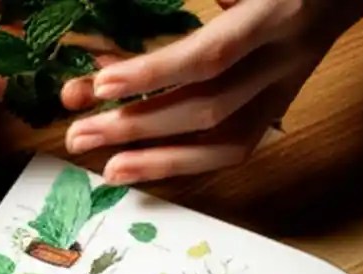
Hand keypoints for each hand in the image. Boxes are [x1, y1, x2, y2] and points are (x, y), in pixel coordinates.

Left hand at [59, 0, 362, 183]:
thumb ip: (180, 10)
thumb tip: (105, 57)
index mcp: (274, 12)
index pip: (210, 55)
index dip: (154, 74)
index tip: (99, 87)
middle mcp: (284, 57)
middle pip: (209, 107)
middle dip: (138, 126)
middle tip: (78, 136)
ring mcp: (284, 89)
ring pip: (224, 141)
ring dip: (158, 159)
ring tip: (104, 169)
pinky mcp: (278, 110)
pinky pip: (231, 149)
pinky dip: (182, 162)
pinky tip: (137, 168)